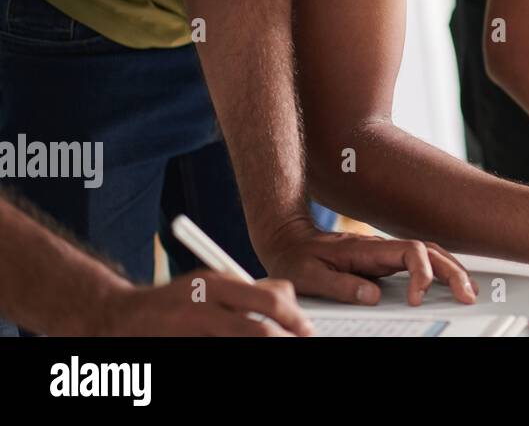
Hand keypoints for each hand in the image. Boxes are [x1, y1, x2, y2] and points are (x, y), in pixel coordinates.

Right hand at [91, 272, 307, 336]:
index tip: (304, 328)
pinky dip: (240, 355)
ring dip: (266, 348)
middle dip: (286, 340)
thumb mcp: (208, 285)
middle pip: (259, 329)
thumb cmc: (171, 303)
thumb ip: (243, 291)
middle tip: (298, 343)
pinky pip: (221, 353)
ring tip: (277, 349)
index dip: (293, 317)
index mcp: (215, 282)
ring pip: (244, 342)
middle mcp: (203, 305)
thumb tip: (286, 304)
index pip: (270, 298)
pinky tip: (244, 355)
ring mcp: (190, 329)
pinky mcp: (183, 346)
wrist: (115, 316)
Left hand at [257, 216, 477, 306]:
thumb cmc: (297, 257)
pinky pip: (422, 261)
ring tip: (469, 291)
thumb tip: (373, 296)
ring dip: (452, 269)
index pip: (410, 252)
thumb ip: (340, 285)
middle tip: (468, 295)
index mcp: (367, 249)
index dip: (422, 273)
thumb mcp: (309, 276)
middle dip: (453, 271)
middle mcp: (382, 248)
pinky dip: (441, 271)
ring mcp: (386, 253)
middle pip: (431, 251)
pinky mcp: (386, 261)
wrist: (289, 239)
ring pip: (431, 254)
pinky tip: (450, 283)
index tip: (416, 300)